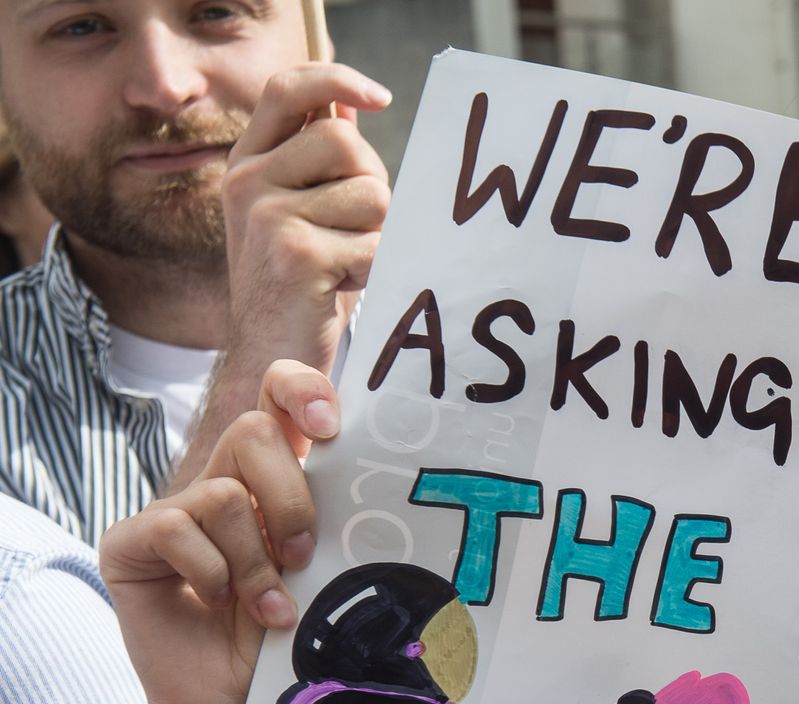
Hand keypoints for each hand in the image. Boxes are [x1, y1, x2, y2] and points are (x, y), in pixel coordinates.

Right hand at [101, 362, 341, 703]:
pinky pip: (176, 527)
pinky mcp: (129, 543)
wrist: (238, 702)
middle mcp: (220, 482)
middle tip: (302, 558)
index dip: (301, 389)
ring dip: (255, 562)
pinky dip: (211, 573)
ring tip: (269, 607)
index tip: (330, 427)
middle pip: (253, 432)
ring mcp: (171, 510)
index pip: (278, 393)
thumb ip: (333, 518)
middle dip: (290, 499)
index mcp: (272, 479)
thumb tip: (381, 479)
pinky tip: (217, 605)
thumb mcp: (325, 569)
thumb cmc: (291, 636)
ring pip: (224, 494)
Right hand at [219, 65, 392, 399]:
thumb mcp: (305, 210)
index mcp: (250, 162)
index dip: (335, 80)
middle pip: (347, 142)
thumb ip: (320, 159)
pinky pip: (375, 242)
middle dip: (372, 185)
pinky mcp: (296, 254)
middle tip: (355, 230)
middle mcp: (248, 181)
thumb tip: (351, 105)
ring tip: (347, 262)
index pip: (288, 91)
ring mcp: (267, 215)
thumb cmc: (304, 283)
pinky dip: (377, 269)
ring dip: (378, 233)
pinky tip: (344, 288)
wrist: (270, 357)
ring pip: (372, 194)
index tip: (379, 99)